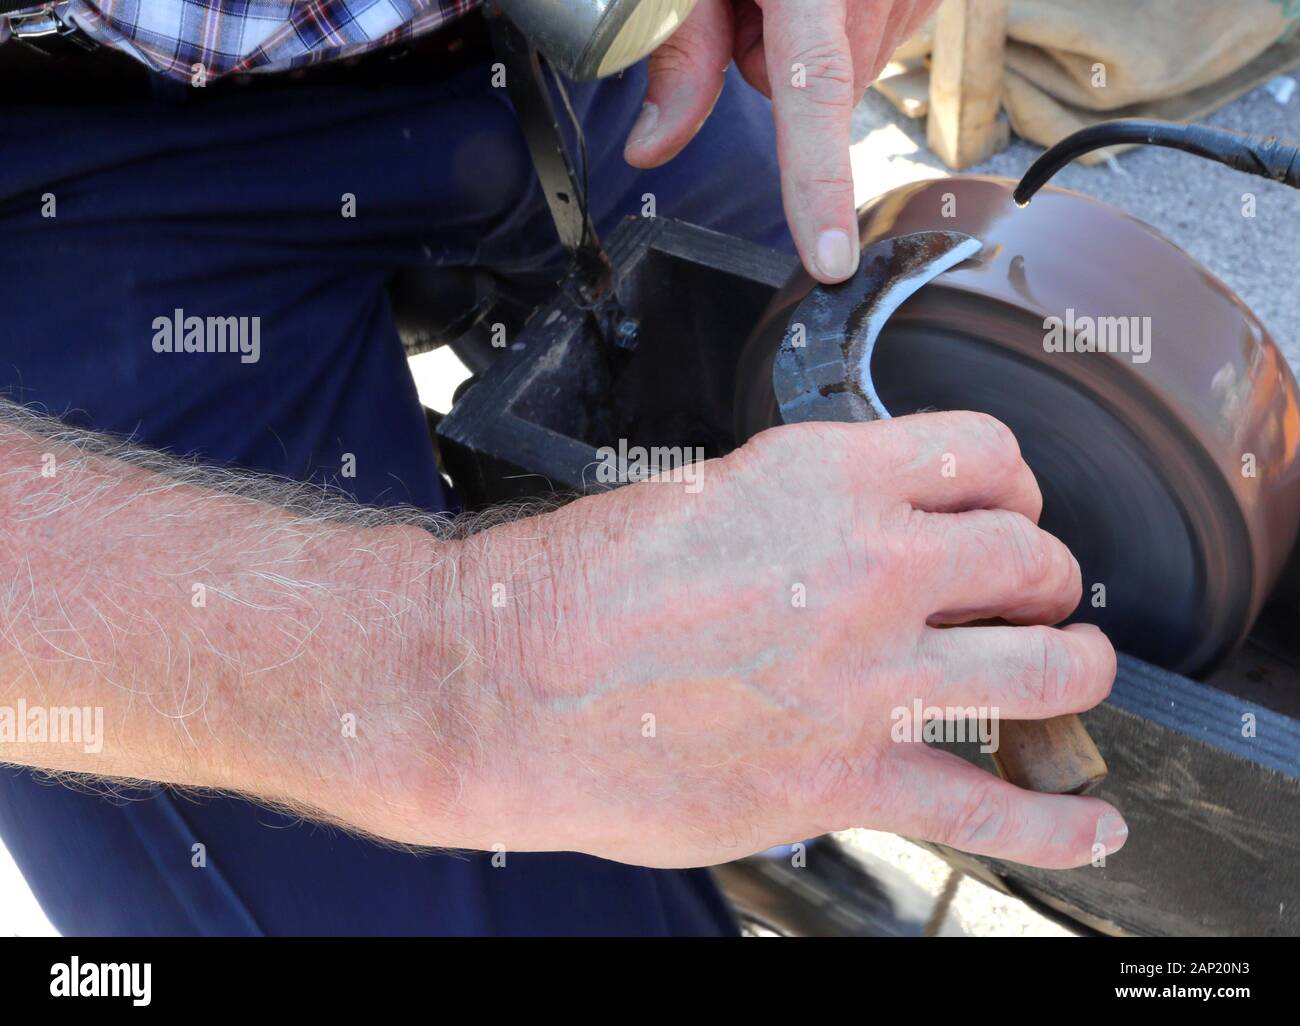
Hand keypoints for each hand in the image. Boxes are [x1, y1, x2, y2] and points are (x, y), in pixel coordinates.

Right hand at [428, 412, 1126, 868]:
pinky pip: (987, 812)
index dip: (1008, 484)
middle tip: (1027, 593)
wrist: (504, 677)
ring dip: (1073, 670)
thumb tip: (842, 546)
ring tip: (1066, 674)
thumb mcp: (700, 500)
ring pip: (1046, 670)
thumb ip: (796, 518)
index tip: (1000, 508)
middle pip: (1032, 558)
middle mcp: (869, 567)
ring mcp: (870, 679)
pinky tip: (1084, 829)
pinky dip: (1051, 826)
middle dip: (1043, 575)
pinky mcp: (846, 779)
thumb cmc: (575, 584)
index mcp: (826, 480)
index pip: (983, 455)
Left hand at [624, 0, 940, 283]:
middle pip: (816, 89)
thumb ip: (678, 50)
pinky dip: (847, 16)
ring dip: (811, 35)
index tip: (830, 257)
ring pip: (847, 66)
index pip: (813, 96)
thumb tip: (652, 147)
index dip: (817, 185)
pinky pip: (877, 33)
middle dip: (772, 57)